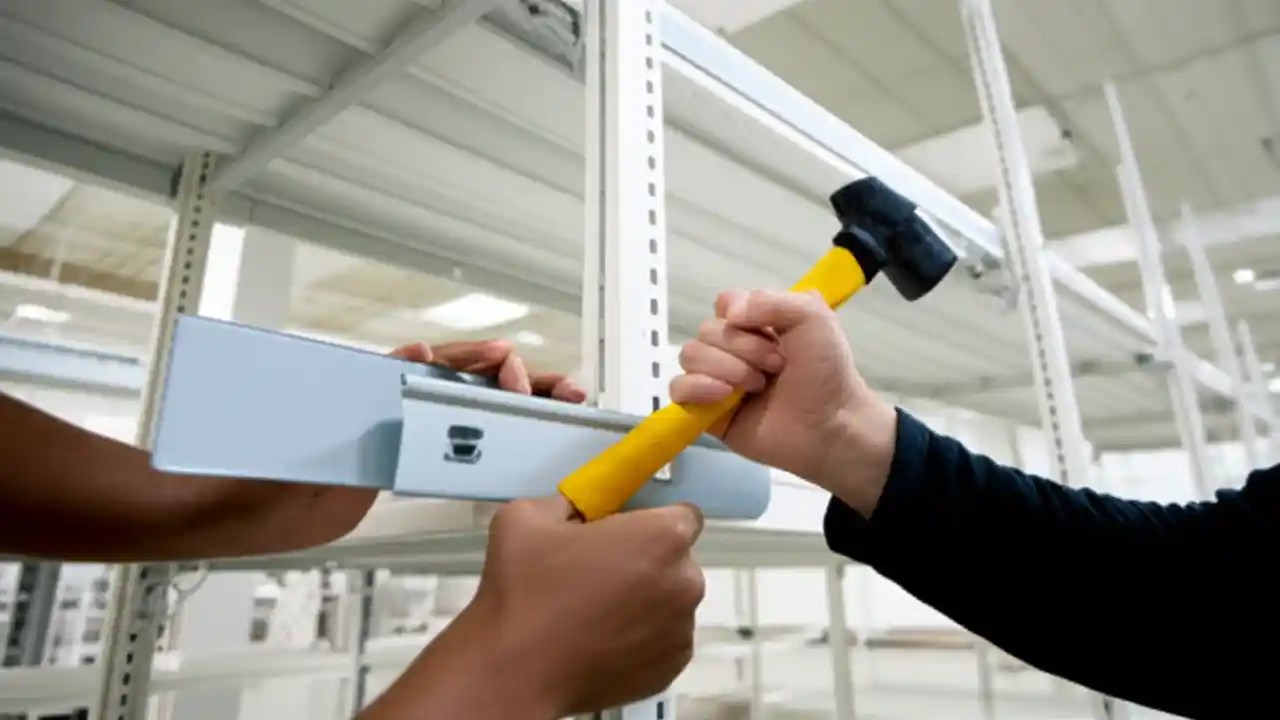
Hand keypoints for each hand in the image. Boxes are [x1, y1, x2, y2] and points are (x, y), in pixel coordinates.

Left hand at [291, 340, 585, 550]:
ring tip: (559, 407)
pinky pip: (462, 452)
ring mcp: (409, 437)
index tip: (510, 364)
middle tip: (562, 390)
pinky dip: (498, 446)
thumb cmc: (269, 460)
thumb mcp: (324, 417)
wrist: (249, 512)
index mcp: (383, 385)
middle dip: (522, 383)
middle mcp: (400, 405)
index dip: (485, 362)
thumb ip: (372, 386)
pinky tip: (524, 446)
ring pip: (476, 415)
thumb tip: (417, 354)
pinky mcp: (409, 469)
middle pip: (474, 384)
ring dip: (519, 410)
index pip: (448, 363)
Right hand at [360, 496, 705, 717]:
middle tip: (599, 572)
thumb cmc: (525, 591)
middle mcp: (685, 582)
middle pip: (677, 560)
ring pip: (669, 602)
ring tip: (594, 612)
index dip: (652, 521)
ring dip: (644, 601)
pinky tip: (600, 639)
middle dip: (647, 561)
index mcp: (662, 538)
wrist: (515, 672)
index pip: (683, 515)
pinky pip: (662, 640)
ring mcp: (681, 630)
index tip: (623, 532)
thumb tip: (578, 509)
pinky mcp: (671, 668)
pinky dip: (641, 637)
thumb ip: (567, 502)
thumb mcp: (528, 517)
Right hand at [669, 289, 896, 515]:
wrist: (831, 424)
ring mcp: (717, 380)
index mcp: (756, 324)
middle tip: (776, 366)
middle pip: (707, 330)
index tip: (768, 329)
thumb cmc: (826, 371)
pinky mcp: (706, 412)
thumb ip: (771, 300)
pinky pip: (678, 389)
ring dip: (726, 367)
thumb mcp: (813, 318)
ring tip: (757, 386)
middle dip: (742, 346)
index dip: (740, 312)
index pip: (725, 303)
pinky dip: (697, 386)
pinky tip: (725, 395)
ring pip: (690, 355)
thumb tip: (728, 313)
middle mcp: (733, 350)